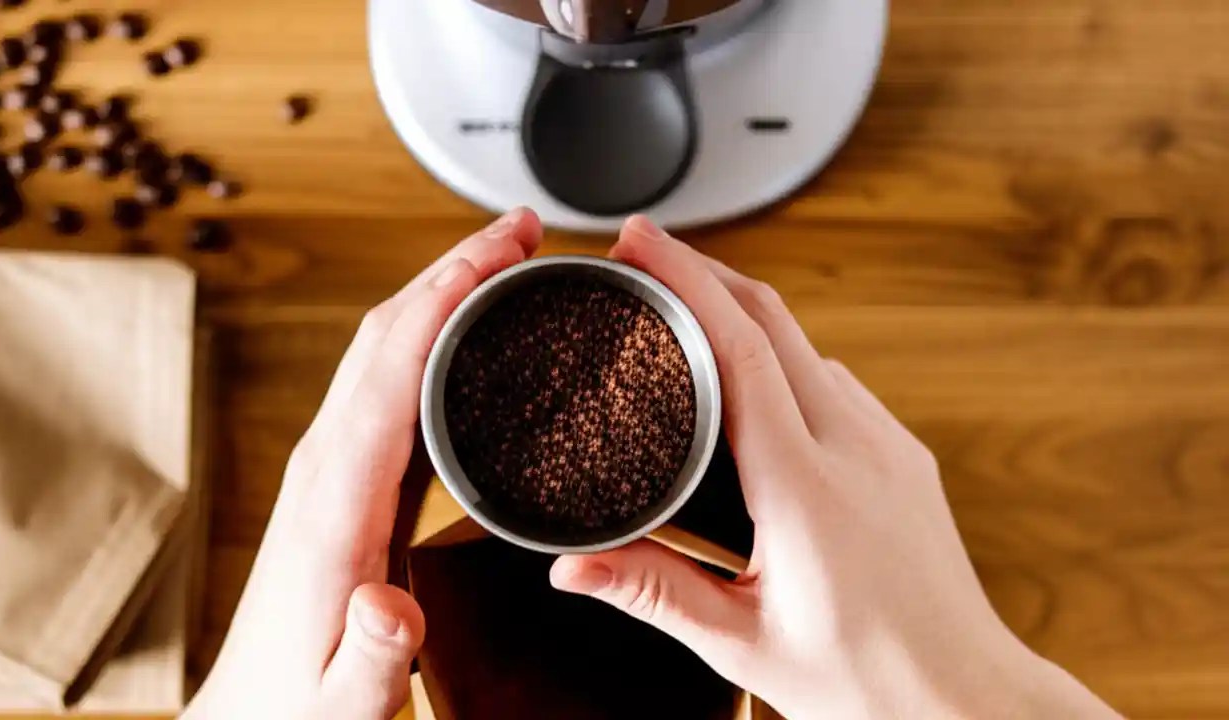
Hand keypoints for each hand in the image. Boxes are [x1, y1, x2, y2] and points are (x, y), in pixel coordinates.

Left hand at [184, 209, 542, 719]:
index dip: (445, 296)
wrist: (254, 714)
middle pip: (388, 332)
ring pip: (386, 344)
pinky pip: (390, 377)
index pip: (389, 370)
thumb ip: (372, 654)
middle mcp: (327, 464)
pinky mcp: (345, 474)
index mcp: (335, 503)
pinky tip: (469, 329)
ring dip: (443, 288)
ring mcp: (333, 462)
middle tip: (523, 229)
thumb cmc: (300, 704)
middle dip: (453, 267)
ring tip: (507, 257)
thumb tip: (394, 607)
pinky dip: (431, 331)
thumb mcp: (340, 700)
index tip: (499, 250)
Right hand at [550, 217, 1120, 719]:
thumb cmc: (864, 680)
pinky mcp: (902, 452)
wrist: (965, 697)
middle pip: (773, 318)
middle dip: (704, 269)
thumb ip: (652, 592)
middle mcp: (855, 447)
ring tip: (682, 308)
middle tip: (642, 251)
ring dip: (743, 311)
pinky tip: (750, 373)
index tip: (641, 243)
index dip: (686, 281)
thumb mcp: (741, 642)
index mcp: (805, 488)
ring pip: (805, 344)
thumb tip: (571, 565)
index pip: (738, 350)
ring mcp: (887, 444)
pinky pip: (833, 378)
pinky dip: (781, 354)